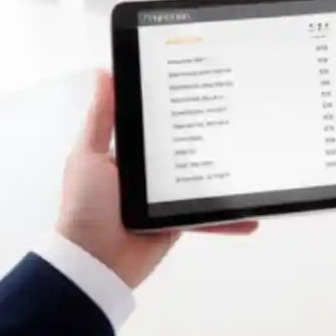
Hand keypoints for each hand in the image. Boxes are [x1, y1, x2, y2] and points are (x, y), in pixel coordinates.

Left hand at [57, 71, 257, 288]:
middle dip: (207, 135)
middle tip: (236, 115)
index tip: (198, 83)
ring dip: (224, 176)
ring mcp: (162, 198)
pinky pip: (205, 216)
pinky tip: (250, 215)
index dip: (172, 105)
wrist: (93, 263)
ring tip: (249, 159)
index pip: (154, 122)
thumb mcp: (88, 154)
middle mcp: (146, 174)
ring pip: (200, 181)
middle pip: (183, 148)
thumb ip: (101, 117)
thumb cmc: (85, 207)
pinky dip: (228, 219)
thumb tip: (104, 72)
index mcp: (125, 153)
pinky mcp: (175, 222)